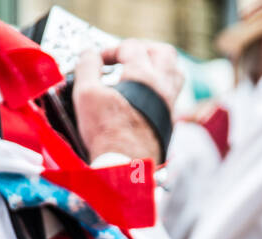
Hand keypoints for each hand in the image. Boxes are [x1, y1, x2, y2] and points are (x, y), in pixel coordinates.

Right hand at [73, 40, 182, 162]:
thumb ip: (87, 67)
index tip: (98, 61)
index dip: (112, 49)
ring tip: (140, 73)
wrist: (125, 169)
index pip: (131, 47)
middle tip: (127, 56)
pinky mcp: (168, 124)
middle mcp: (163, 88)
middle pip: (164, 53)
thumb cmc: (107, 133)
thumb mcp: (86, 94)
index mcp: (144, 76)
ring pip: (175, 74)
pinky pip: (172, 97)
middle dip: (144, 49)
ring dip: (158, 68)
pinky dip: (159, 90)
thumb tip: (89, 55)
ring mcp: (169, 106)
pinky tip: (143, 99)